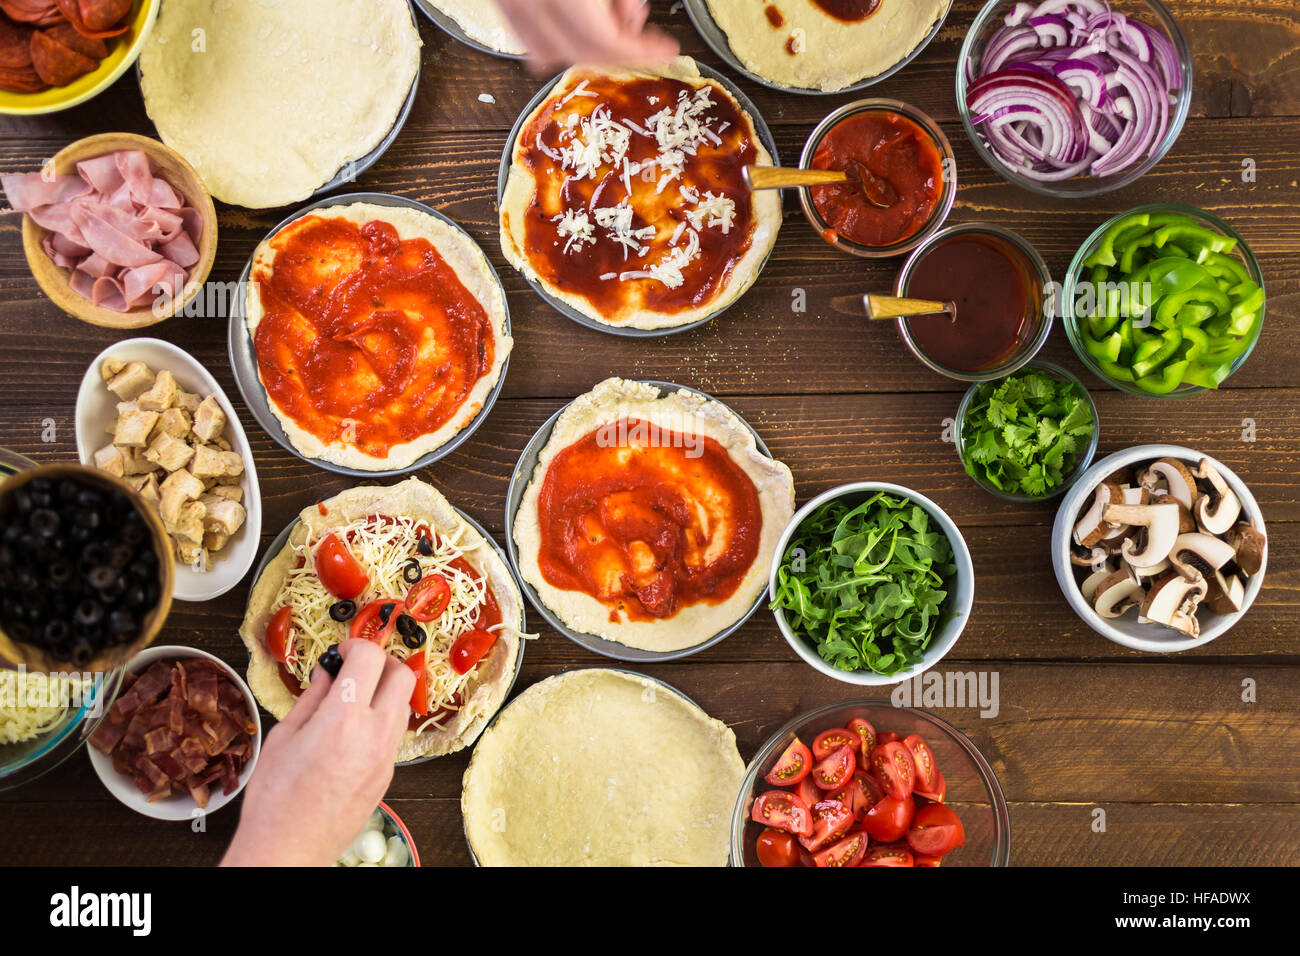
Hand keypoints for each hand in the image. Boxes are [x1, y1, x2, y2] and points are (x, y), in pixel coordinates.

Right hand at [220, 640, 414, 866]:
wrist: (289, 849)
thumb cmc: (275, 798)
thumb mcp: (283, 736)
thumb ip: (312, 698)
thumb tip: (329, 673)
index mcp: (344, 719)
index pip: (370, 658)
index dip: (356, 645)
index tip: (342, 651)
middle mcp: (374, 735)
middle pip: (403, 675)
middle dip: (382, 661)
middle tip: (356, 667)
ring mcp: (386, 756)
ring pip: (404, 704)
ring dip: (385, 690)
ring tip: (354, 698)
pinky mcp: (388, 774)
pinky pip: (395, 733)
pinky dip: (382, 719)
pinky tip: (354, 728)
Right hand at [495, 0, 678, 72]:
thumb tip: (632, 17)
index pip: (605, 42)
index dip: (641, 53)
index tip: (668, 54)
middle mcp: (529, 1)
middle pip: (580, 53)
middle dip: (618, 52)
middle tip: (646, 42)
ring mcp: (509, 4)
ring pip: (549, 54)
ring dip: (585, 47)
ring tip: (606, 14)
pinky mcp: (501, 3)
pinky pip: (527, 37)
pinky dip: (553, 40)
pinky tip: (576, 21)